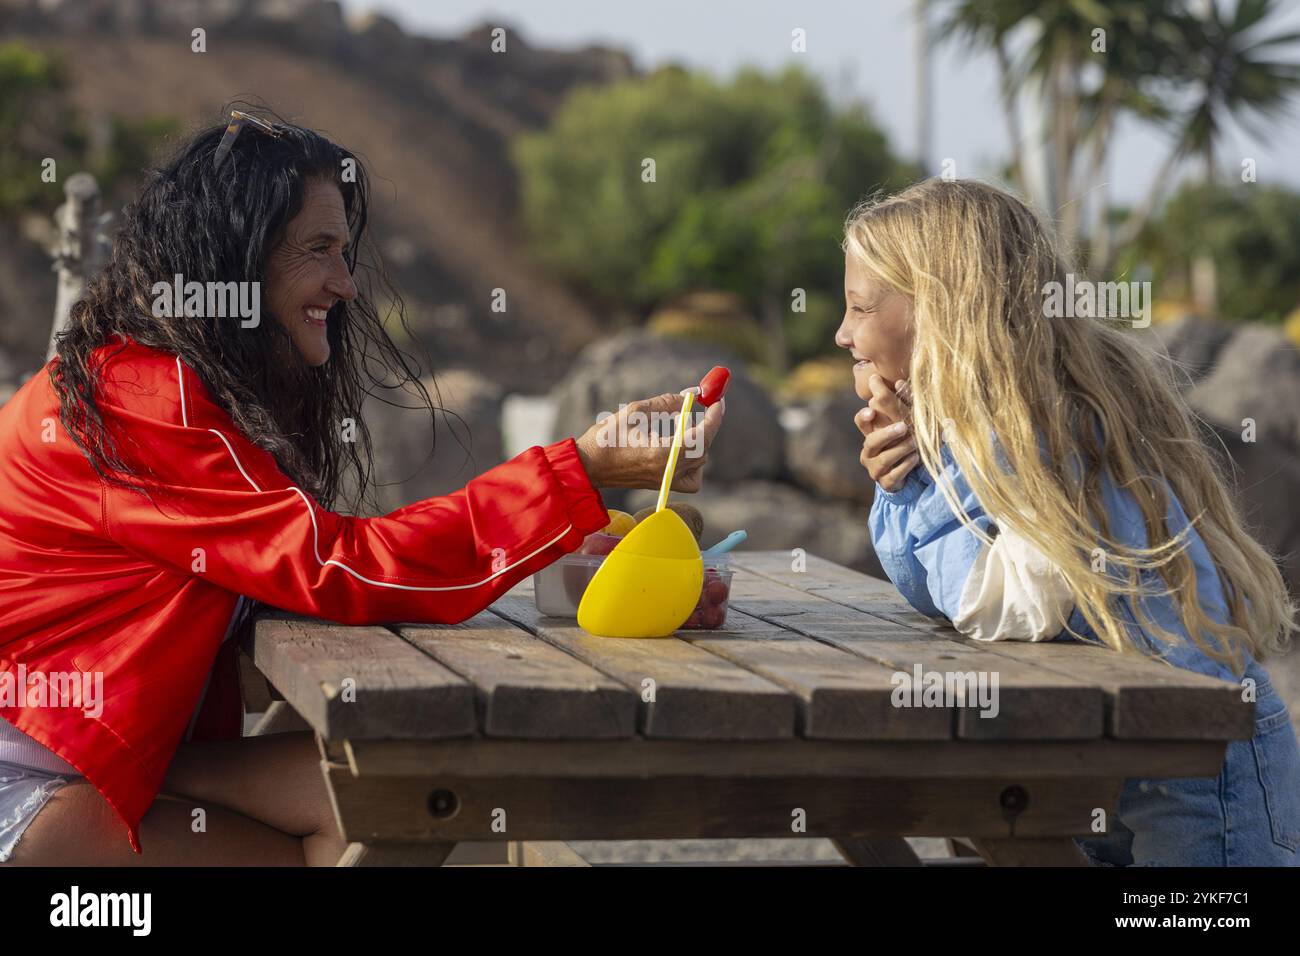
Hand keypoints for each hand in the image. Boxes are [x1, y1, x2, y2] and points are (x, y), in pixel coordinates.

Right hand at [574, 390, 724, 491]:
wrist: (588, 466)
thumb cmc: (606, 438)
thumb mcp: (635, 411)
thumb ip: (667, 403)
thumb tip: (692, 395)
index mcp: (661, 453)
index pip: (701, 436)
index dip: (714, 417)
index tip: (719, 400)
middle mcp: (667, 471)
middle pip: (703, 448)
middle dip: (708, 425)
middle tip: (706, 406)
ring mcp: (666, 481)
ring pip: (700, 461)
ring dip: (699, 440)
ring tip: (685, 424)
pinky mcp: (663, 485)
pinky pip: (692, 477)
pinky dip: (694, 462)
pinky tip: (683, 450)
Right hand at [856, 375, 916, 491]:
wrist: (911, 474)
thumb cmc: (908, 442)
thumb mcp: (908, 422)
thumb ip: (903, 403)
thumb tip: (900, 383)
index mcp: (872, 433)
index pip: (861, 422)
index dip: (864, 417)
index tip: (872, 412)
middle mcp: (870, 451)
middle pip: (871, 441)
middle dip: (886, 434)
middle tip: (904, 427)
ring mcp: (875, 468)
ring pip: (883, 459)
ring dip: (900, 450)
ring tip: (915, 444)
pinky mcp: (885, 483)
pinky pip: (893, 475)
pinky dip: (905, 466)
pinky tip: (915, 459)